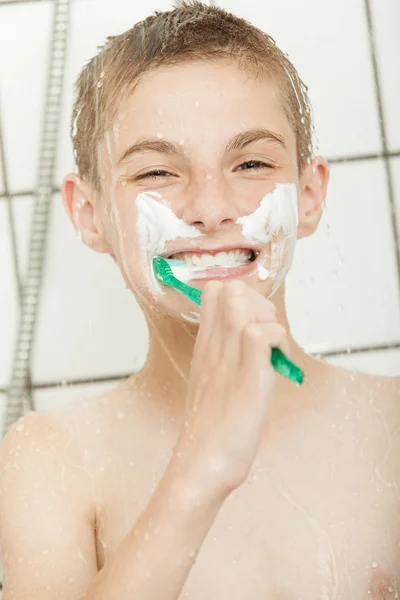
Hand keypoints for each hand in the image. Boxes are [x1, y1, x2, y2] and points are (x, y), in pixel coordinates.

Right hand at [173, 279, 289, 493]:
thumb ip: (224, 358)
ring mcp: (228, 358)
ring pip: (244, 303)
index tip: (253, 325)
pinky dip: (278, 342)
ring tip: (271, 351)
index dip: (242, 297)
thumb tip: (249, 342)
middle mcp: (213, 345)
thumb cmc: (211, 430)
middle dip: (258, 303)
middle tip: (266, 338)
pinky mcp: (247, 377)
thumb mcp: (212, 383)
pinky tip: (277, 365)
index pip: (215, 291)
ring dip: (267, 319)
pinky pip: (263, 334)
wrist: (201, 464)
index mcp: (204, 345)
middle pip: (231, 288)